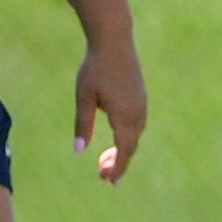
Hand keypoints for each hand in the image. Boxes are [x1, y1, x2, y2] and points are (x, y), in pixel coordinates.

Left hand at [73, 34, 146, 185]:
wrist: (114, 40)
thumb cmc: (95, 68)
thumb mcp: (84, 97)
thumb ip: (82, 125)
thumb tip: (79, 150)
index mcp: (124, 115)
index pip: (124, 150)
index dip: (117, 168)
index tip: (108, 181)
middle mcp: (137, 112)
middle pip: (130, 146)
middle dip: (118, 163)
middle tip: (101, 176)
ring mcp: (142, 103)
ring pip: (135, 136)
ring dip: (123, 150)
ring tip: (105, 160)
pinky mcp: (141, 96)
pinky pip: (137, 125)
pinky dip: (127, 136)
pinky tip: (116, 136)